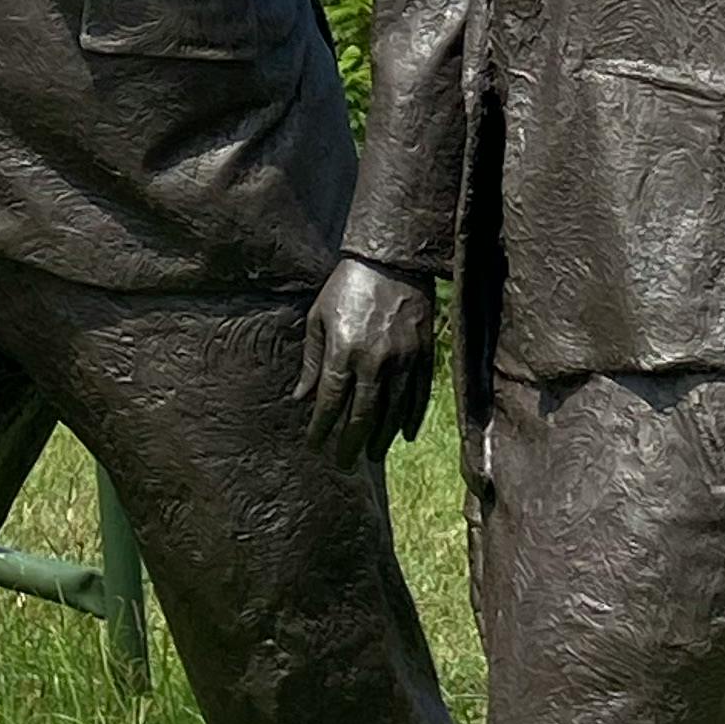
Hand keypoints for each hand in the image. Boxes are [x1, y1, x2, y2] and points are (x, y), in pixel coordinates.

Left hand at [295, 255, 438, 464]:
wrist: (392, 259)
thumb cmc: (347, 286)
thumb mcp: (319, 317)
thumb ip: (312, 360)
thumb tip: (301, 397)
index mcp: (344, 350)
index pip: (331, 402)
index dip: (321, 428)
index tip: (314, 445)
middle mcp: (375, 360)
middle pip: (363, 414)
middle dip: (350, 443)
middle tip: (343, 464)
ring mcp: (403, 359)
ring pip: (393, 411)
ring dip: (381, 437)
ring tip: (370, 455)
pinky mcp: (424, 354)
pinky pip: (419, 395)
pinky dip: (412, 418)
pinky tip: (403, 435)